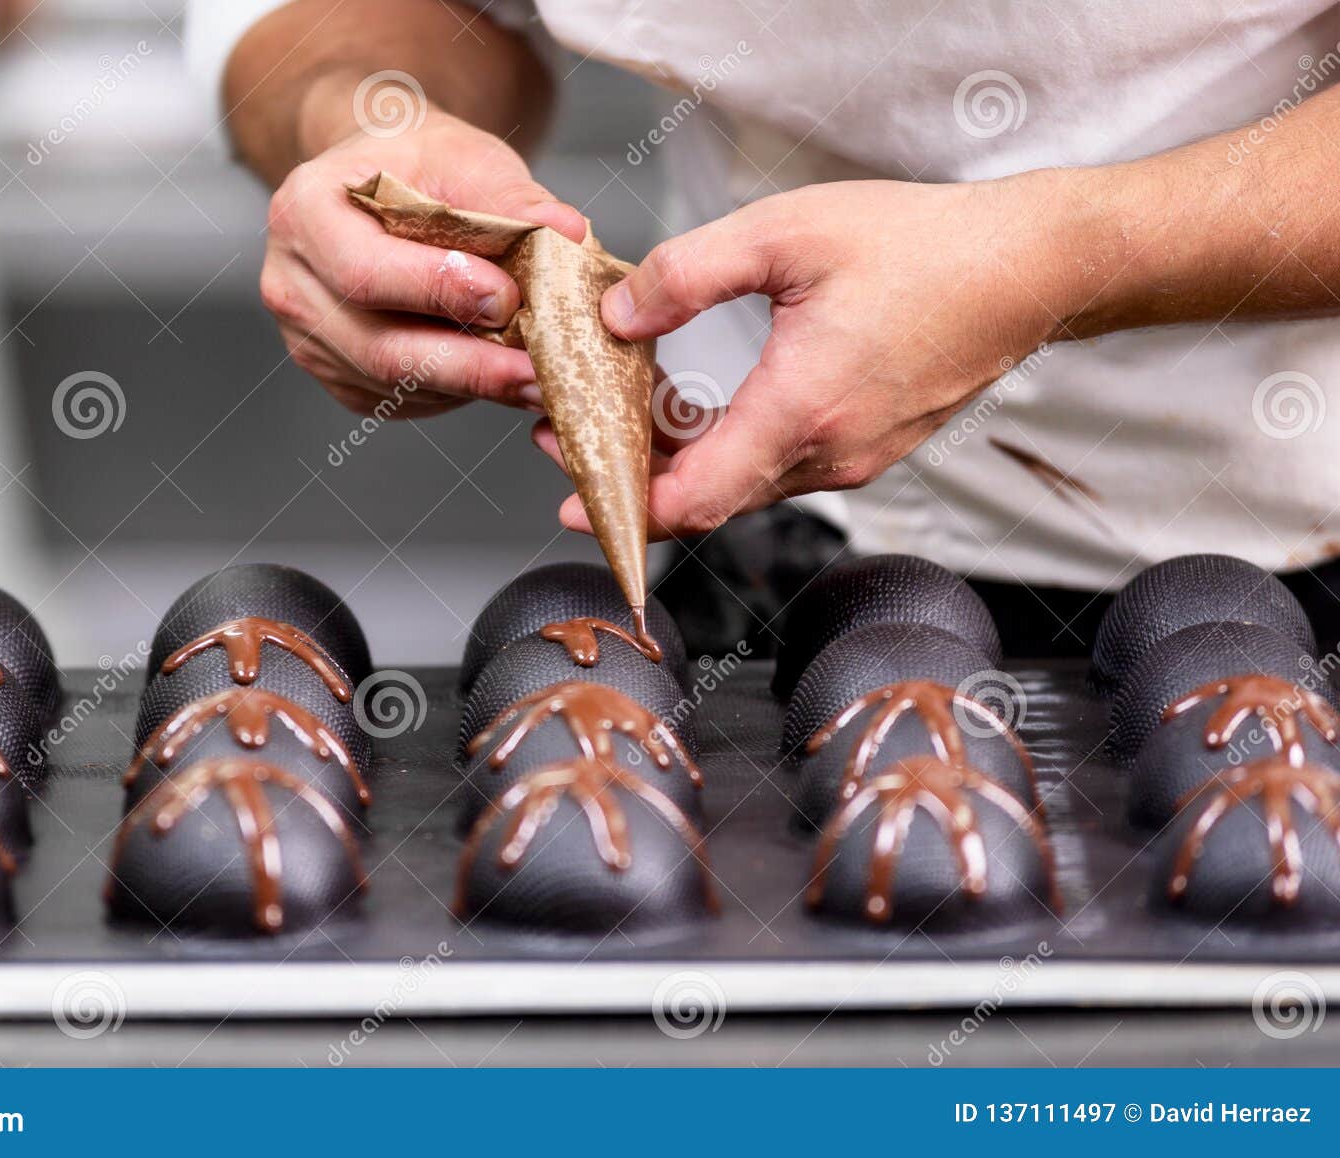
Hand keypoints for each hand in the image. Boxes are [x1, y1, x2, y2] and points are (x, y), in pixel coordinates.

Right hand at [260, 107, 586, 418]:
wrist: (378, 183)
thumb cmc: (416, 163)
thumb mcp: (464, 155)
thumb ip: (513, 196)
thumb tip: (568, 234)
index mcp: (304, 213)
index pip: (366, 272)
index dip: (438, 291)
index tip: (508, 297)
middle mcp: (291, 285)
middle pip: (379, 348)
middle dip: (470, 364)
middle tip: (541, 371)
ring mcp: (309, 341)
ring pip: (396, 384)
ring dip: (472, 385)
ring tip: (538, 377)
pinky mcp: (340, 378)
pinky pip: (402, 400)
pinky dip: (458, 392)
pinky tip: (499, 373)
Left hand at [533, 174, 1068, 537]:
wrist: (1027, 268)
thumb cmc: (921, 246)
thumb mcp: (786, 233)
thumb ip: (690, 272)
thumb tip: (619, 316)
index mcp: (802, 411)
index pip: (697, 500)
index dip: (626, 510)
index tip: (573, 506)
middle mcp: (831, 454)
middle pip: (713, 501)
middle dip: (638, 481)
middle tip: (577, 444)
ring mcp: (857, 459)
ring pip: (749, 485)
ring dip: (687, 465)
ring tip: (632, 418)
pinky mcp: (873, 449)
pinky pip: (785, 467)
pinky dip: (734, 452)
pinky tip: (706, 411)